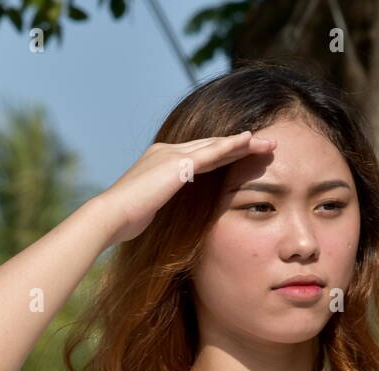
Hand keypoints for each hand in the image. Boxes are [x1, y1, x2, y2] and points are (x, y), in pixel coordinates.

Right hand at [96, 131, 274, 243]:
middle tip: (263, 144)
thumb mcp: (147, 209)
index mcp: (159, 161)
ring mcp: (171, 155)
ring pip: (215, 145)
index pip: (198, 155)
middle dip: (238, 145)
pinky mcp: (177, 163)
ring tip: (267, 143)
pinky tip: (249, 142)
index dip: (222, 155)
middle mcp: (166, 151)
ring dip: (243, 143)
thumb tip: (164, 214)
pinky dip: (232, 146)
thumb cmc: (123, 221)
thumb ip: (160, 203)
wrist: (111, 216)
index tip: (241, 156)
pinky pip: (211, 152)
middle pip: (210, 146)